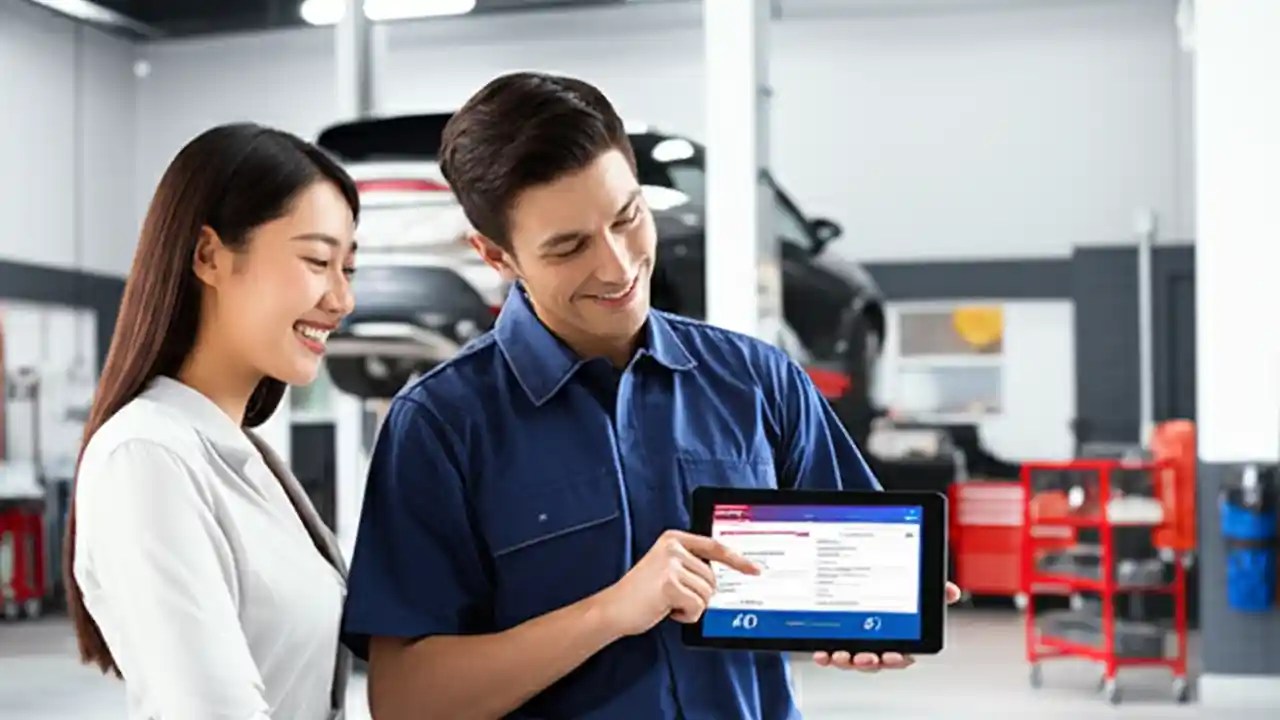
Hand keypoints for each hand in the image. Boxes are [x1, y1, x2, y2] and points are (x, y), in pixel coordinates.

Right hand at [595, 530, 760, 636]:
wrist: (613, 609)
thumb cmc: (641, 594)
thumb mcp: (667, 570)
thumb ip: (691, 566)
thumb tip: (720, 579)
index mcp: (674, 539)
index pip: (715, 547)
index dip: (738, 560)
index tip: (754, 569)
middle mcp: (673, 547)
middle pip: (713, 578)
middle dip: (700, 596)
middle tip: (675, 598)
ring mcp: (670, 564)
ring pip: (706, 594)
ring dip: (691, 606)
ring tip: (668, 602)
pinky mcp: (669, 584)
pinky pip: (697, 607)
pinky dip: (685, 615)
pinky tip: (666, 609)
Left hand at [813, 582, 962, 671]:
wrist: (856, 574)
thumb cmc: (896, 590)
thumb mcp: (916, 588)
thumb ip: (935, 590)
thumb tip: (951, 591)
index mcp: (898, 637)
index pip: (901, 655)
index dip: (898, 659)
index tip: (893, 655)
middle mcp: (877, 643)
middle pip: (874, 661)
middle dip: (869, 662)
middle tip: (865, 656)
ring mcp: (855, 643)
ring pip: (852, 660)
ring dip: (847, 661)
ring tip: (841, 654)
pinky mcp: (835, 639)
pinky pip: (831, 652)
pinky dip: (826, 655)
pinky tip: (822, 653)